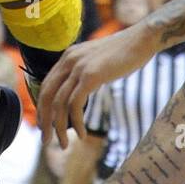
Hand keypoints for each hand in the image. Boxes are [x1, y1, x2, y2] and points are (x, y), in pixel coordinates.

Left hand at [37, 23, 157, 147]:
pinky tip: (82, 134)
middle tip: (47, 140)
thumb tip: (78, 93)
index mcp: (68, 56)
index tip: (44, 125)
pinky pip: (75, 104)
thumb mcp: (97, 62)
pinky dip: (76, 122)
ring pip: (59, 103)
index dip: (43, 107)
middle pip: (47, 95)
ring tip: (65, 144)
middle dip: (45, 121)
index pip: (46, 85)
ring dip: (60, 127)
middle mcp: (69, 60)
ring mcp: (78, 67)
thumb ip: (85, 74)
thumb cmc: (124, 54)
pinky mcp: (90, 75)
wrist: (142, 39)